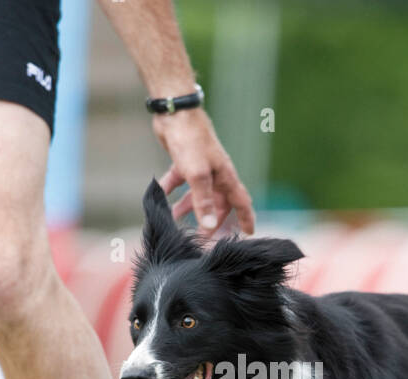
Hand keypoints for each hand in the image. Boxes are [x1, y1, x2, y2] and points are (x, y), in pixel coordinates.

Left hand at [152, 109, 255, 236]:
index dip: (247, 218)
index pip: (242, 202)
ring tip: (175, 220)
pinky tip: (158, 196)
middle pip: (218, 203)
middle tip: (201, 236)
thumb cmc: (191, 140)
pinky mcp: (184, 162)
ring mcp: (200, 167)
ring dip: (188, 208)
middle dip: (211, 219)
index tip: (249, 234)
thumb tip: (209, 225)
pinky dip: (170, 190)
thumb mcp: (197, 174)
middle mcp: (216, 174)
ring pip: (197, 194)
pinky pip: (178, 182)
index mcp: (226, 177)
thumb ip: (203, 201)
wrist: (175, 112)